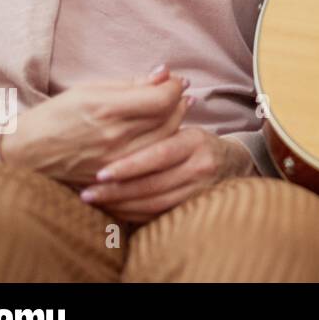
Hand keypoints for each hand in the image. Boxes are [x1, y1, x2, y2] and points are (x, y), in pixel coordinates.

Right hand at [0, 65, 189, 185]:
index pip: (162, 98)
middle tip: (179, 91)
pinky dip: (163, 144)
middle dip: (179, 101)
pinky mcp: (117, 177)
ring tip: (176, 108)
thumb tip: (164, 73)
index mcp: (107, 109)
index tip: (175, 80)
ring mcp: (117, 160)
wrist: (25, 154)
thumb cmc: (56, 115)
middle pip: (169, 118)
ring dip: (176, 121)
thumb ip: (131, 83)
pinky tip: (162, 132)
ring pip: (166, 140)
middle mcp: (115, 136)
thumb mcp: (89, 90)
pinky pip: (152, 160)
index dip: (175, 86)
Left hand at [77, 128, 254, 222]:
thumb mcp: (182, 124)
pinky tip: (113, 210)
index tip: (100, 172)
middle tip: (87, 192)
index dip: (129, 166)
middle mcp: (200, 167)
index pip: (159, 155)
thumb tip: (126, 104)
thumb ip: (158, 120)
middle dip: (117, 190)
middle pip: (154, 184)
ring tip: (95, 201)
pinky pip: (158, 215)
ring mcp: (199, 190)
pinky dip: (133, 214)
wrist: (231, 162)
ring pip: (154, 203)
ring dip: (120, 205)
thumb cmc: (194, 140)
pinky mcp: (193, 207)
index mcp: (195, 141)